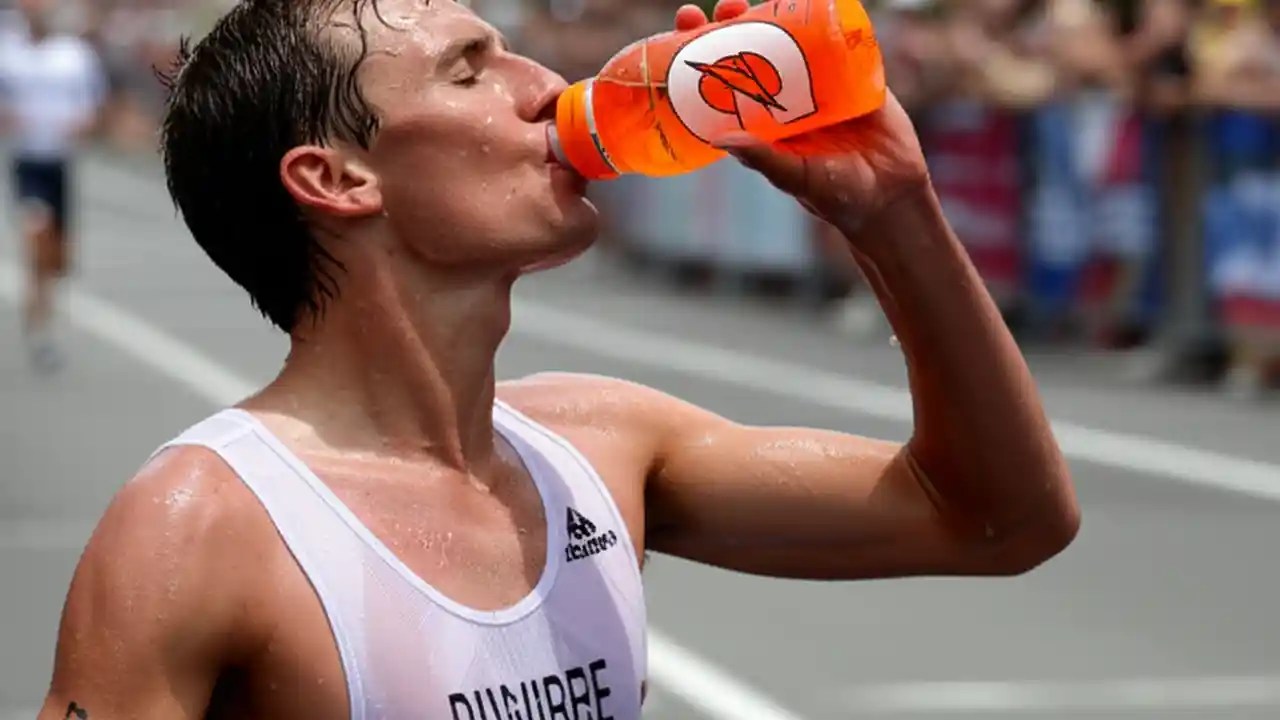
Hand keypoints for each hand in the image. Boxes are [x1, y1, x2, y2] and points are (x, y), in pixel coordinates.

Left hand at [673, 0, 931, 239]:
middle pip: (754, 53)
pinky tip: (809, 0)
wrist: (893, 196)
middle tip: (723, 8)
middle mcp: (787, 100)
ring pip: (791, 42)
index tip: (688, 32)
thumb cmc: (837, 196)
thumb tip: (722, 140)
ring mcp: (820, 85)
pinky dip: (825, 19)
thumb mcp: (797, 178)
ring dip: (771, 17)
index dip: (707, 58)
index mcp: (764, 123)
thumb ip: (765, 159)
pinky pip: (838, 42)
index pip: (727, 84)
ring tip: (748, 2)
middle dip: (734, 27)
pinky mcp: (855, 76)